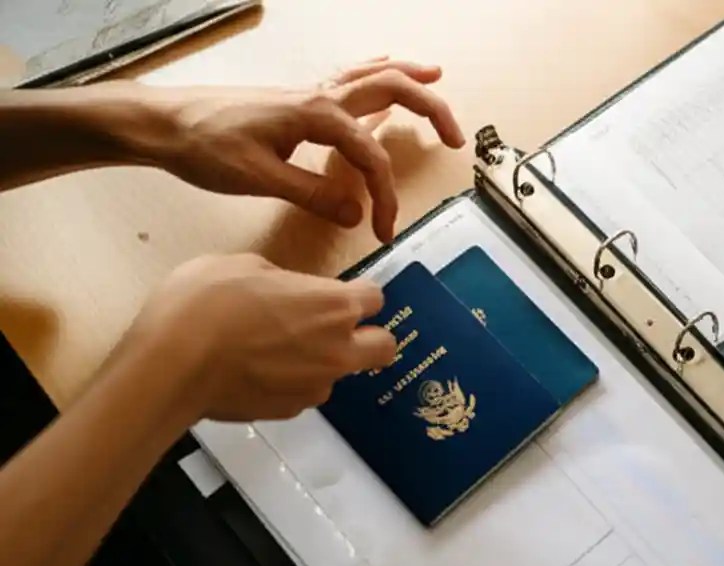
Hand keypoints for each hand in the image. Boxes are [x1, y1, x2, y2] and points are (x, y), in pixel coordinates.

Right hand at [123, 253, 395, 421]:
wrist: (171, 365)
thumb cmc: (205, 302)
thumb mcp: (242, 266)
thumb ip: (281, 280)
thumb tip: (287, 292)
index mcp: (333, 305)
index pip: (376, 299)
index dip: (359, 295)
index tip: (339, 294)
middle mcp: (338, 348)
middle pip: (385, 347)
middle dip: (370, 337)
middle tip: (334, 330)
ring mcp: (316, 385)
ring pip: (340, 374)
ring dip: (322, 363)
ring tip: (275, 352)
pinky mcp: (290, 411)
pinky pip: (304, 394)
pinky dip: (289, 384)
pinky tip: (254, 374)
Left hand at [145, 58, 465, 241]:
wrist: (162, 123)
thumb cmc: (204, 147)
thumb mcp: (258, 179)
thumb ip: (312, 195)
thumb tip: (357, 213)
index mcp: (316, 115)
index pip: (371, 157)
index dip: (385, 197)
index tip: (385, 230)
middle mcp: (319, 97)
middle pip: (390, 88)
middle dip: (430, 110)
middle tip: (456, 138)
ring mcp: (308, 93)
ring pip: (372, 74)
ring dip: (409, 78)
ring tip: (438, 81)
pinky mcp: (297, 99)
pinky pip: (348, 77)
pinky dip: (375, 72)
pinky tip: (383, 72)